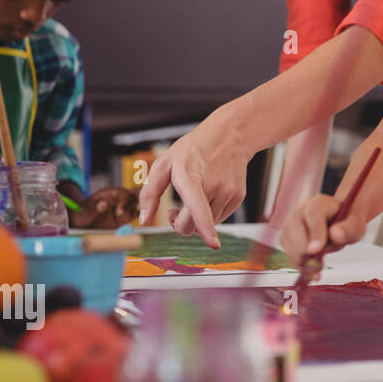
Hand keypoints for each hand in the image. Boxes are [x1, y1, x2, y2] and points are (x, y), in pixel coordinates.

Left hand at [70, 187, 138, 228]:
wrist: (82, 223)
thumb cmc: (81, 213)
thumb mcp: (84, 210)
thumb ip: (93, 207)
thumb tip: (103, 204)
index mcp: (110, 193)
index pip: (123, 193)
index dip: (124, 201)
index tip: (119, 213)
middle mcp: (120, 198)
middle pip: (136, 194)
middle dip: (141, 199)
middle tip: (140, 209)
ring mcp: (124, 207)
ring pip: (139, 204)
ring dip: (142, 209)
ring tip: (141, 217)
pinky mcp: (126, 217)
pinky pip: (137, 214)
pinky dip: (141, 217)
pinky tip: (141, 222)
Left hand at [137, 115, 251, 248]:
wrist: (229, 137)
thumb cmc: (193, 151)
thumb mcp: (164, 163)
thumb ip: (150, 192)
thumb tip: (144, 220)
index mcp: (191, 177)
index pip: (198, 206)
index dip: (205, 227)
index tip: (213, 244)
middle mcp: (214, 186)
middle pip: (195, 225)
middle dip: (181, 225)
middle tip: (174, 212)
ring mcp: (229, 192)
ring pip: (207, 224)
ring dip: (196, 218)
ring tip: (194, 197)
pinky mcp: (238, 197)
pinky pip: (219, 218)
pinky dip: (210, 213)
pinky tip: (208, 194)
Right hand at [279, 193, 366, 267]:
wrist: (340, 223)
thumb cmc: (348, 222)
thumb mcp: (356, 225)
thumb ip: (348, 229)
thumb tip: (335, 234)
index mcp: (320, 203)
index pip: (313, 213)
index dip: (314, 232)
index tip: (316, 250)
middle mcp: (302, 211)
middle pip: (294, 227)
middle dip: (304, 249)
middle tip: (318, 265)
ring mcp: (292, 224)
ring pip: (288, 242)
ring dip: (302, 258)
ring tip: (319, 265)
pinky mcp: (288, 238)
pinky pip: (288, 253)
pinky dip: (299, 265)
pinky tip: (313, 269)